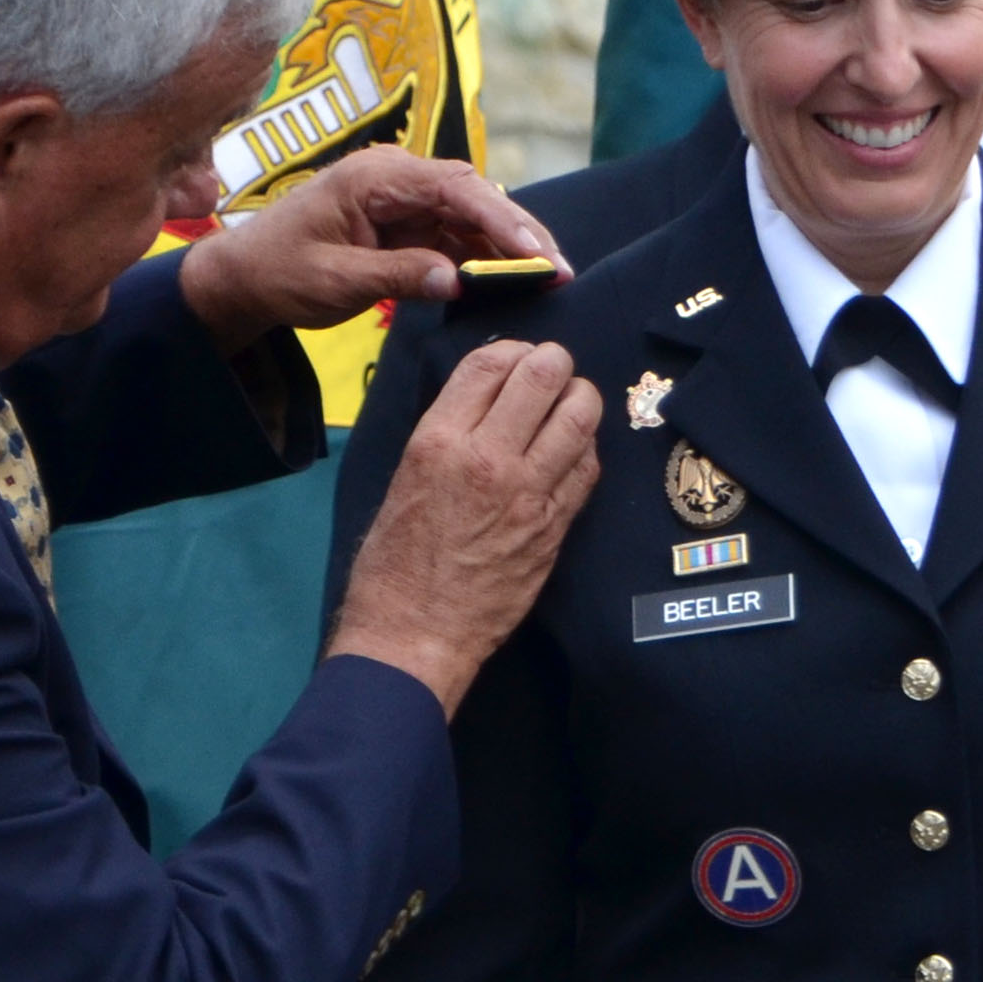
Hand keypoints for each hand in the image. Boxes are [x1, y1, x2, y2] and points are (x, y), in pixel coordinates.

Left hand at [180, 148, 565, 348]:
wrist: (245, 276)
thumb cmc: (279, 272)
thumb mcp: (335, 282)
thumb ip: (397, 277)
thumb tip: (458, 280)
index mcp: (374, 177)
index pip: (454, 188)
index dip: (501, 219)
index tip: (536, 252)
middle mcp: (395, 177)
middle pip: (473, 195)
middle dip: (519, 231)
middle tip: (561, 269)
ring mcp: (403, 198)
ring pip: (472, 215)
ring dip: (508, 245)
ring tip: (549, 278)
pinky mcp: (407, 223)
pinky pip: (456, 235)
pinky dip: (485, 257)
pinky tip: (513, 279)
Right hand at [331, 339, 599, 715]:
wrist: (414, 633)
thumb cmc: (395, 564)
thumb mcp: (404, 478)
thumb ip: (447, 434)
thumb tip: (486, 401)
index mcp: (438, 441)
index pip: (490, 364)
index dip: (514, 349)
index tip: (519, 356)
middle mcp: (487, 459)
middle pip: (544, 377)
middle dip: (556, 363)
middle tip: (554, 370)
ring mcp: (528, 493)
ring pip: (580, 417)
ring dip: (581, 398)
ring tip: (572, 401)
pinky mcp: (553, 527)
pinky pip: (587, 468)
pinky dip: (586, 448)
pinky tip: (573, 449)